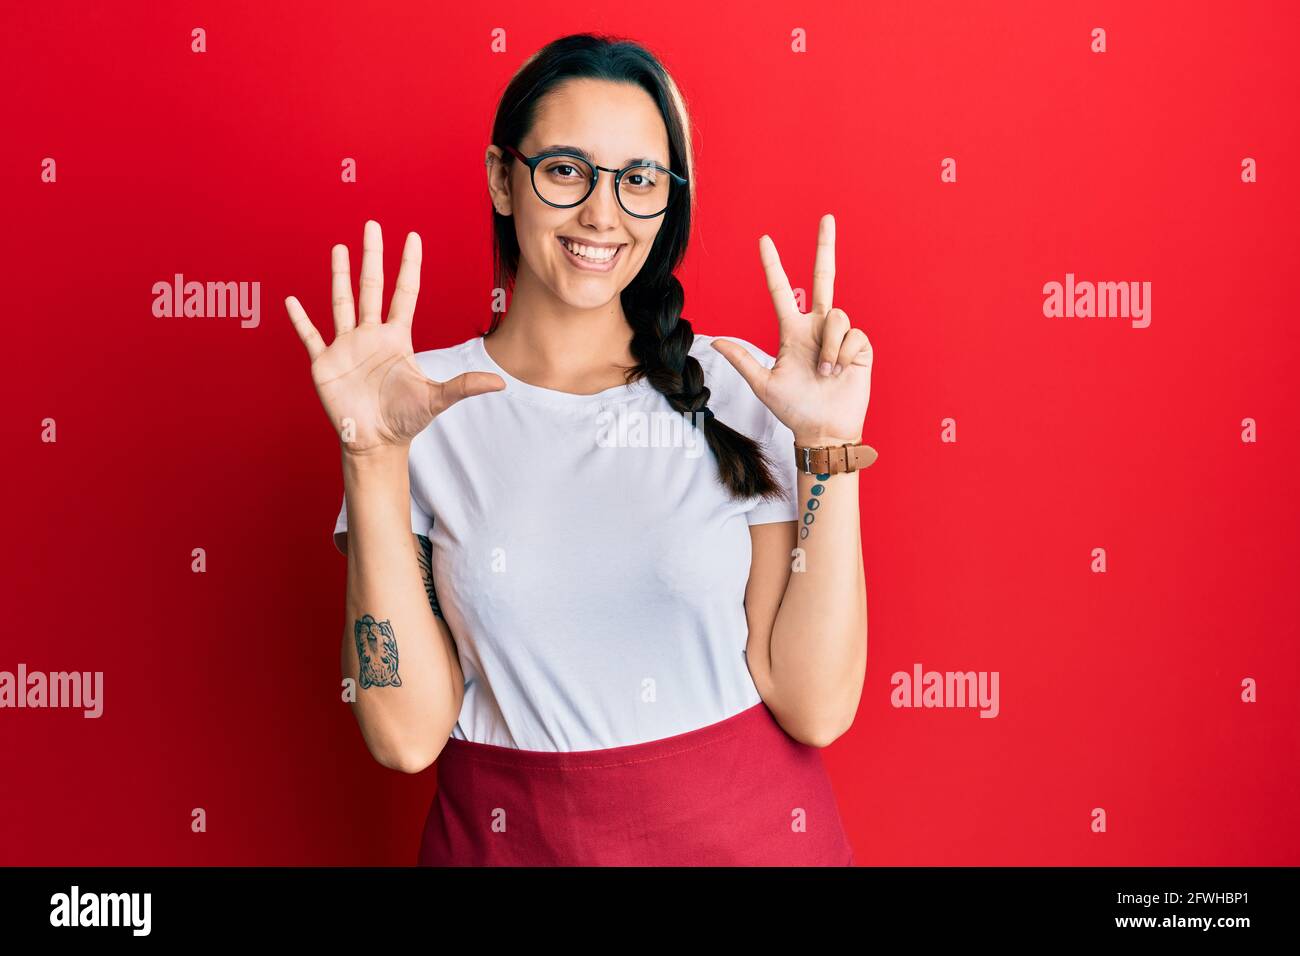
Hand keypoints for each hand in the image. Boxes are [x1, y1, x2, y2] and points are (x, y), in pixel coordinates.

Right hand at [284, 220, 504, 454]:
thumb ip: (465, 385)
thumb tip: (502, 382)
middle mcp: (371, 335)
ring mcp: (347, 347)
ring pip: (342, 302)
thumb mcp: (437, 399)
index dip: (409, 265)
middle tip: (372, 225)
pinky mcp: (325, 363)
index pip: (404, 292)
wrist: (376, 442)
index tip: (413, 237)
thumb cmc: (406, 420)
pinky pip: (310, 336)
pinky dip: (301, 320)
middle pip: (371, 287)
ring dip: (339, 276)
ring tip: (339, 248)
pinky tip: (292, 300)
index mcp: (397, 337)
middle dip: (372, 256)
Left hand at [712, 214, 871, 445]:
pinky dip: (841, 353)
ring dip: (828, 346)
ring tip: (824, 373)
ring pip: (836, 315)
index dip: (773, 266)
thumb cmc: (794, 410)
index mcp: (792, 332)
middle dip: (825, 247)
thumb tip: (714, 342)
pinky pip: (852, 333)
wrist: (822, 430)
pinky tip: (838, 372)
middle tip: (826, 218)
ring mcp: (839, 335)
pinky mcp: (859, 347)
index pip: (782, 291)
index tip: (764, 241)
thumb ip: (742, 360)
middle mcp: (816, 328)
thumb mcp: (763, 384)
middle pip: (823, 278)